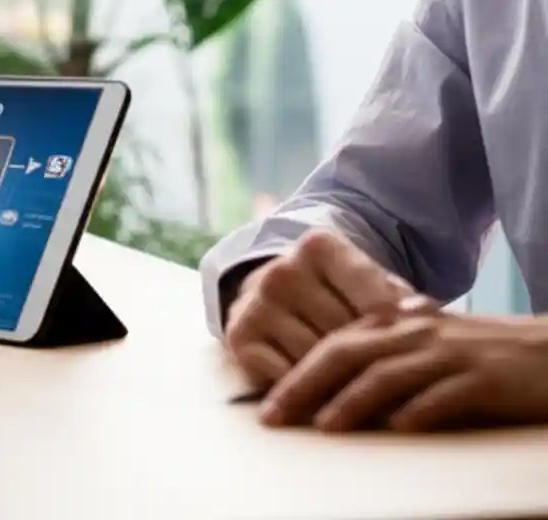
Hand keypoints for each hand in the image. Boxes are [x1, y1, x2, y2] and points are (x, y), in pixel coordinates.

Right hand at [226, 230, 413, 388]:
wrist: (276, 294)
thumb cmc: (335, 293)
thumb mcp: (367, 283)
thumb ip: (396, 298)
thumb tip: (424, 317)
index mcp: (320, 247)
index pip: (375, 299)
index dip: (402, 335)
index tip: (422, 360)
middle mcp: (282, 271)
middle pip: (345, 333)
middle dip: (372, 361)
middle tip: (396, 385)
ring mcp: (256, 304)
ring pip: (316, 359)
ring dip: (342, 382)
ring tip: (364, 394)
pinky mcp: (239, 337)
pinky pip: (285, 377)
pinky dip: (308, 392)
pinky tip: (326, 397)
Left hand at [260, 310, 547, 431]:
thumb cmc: (482, 356)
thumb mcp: (426, 349)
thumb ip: (384, 361)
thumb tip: (330, 397)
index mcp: (396, 323)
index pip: (333, 346)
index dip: (295, 373)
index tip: (267, 405)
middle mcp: (415, 332)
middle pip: (346, 355)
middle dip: (304, 386)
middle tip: (275, 416)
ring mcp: (449, 354)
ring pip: (387, 374)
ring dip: (351, 401)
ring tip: (324, 426)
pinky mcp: (484, 377)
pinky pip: (444, 394)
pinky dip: (418, 410)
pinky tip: (399, 427)